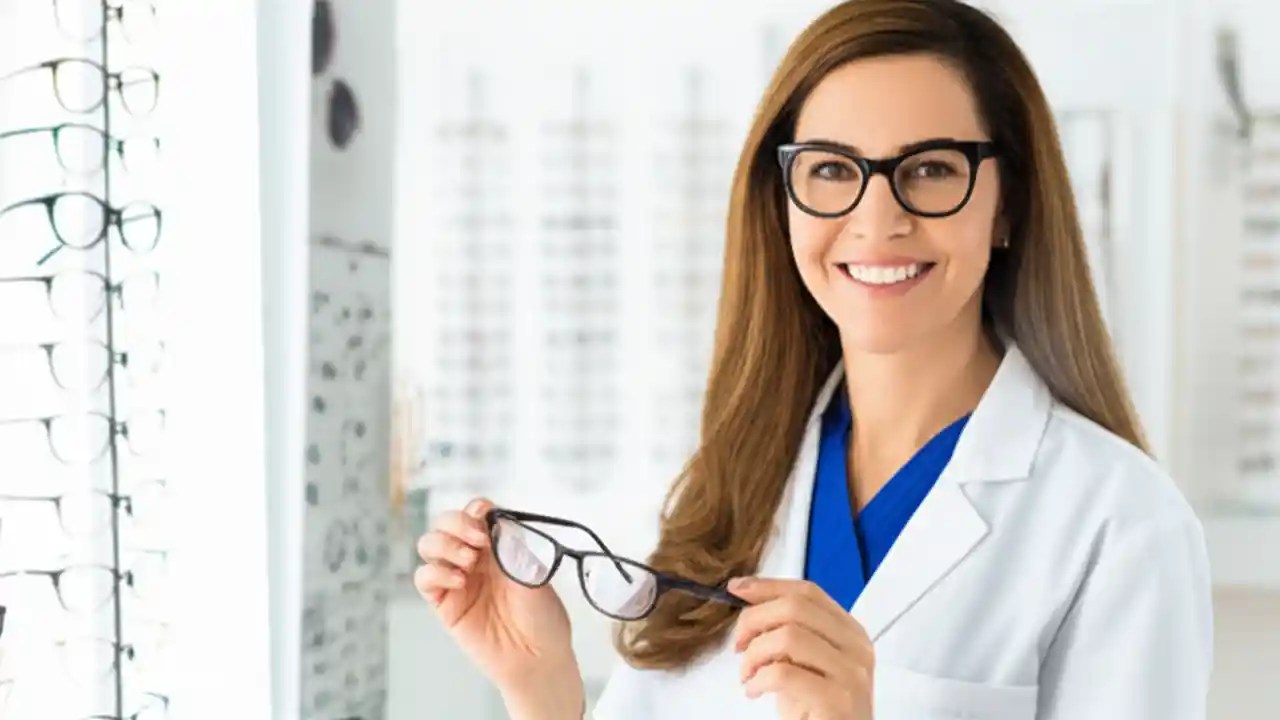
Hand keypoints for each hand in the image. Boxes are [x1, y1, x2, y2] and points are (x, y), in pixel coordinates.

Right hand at [414, 497, 581, 709]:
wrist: (537, 659)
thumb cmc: (543, 618)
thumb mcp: (534, 575)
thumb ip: (512, 549)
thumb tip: (496, 523)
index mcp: (498, 545)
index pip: (476, 513)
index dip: (476, 509)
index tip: (486, 515)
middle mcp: (475, 558)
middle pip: (445, 523)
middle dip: (456, 523)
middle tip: (478, 539)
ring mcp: (457, 578)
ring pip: (429, 544)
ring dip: (444, 544)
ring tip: (468, 561)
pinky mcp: (444, 603)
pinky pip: (424, 577)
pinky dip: (436, 572)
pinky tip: (459, 580)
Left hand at [729, 577, 873, 719]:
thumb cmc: (815, 707)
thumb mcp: (800, 661)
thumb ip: (785, 629)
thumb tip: (746, 592)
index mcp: (850, 631)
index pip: (808, 592)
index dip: (768, 587)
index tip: (735, 590)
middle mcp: (856, 647)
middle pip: (796, 608)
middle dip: (754, 620)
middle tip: (738, 644)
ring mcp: (851, 673)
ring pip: (788, 636)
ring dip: (754, 654)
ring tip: (747, 674)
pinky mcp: (838, 701)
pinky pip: (784, 673)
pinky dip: (758, 679)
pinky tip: (754, 690)